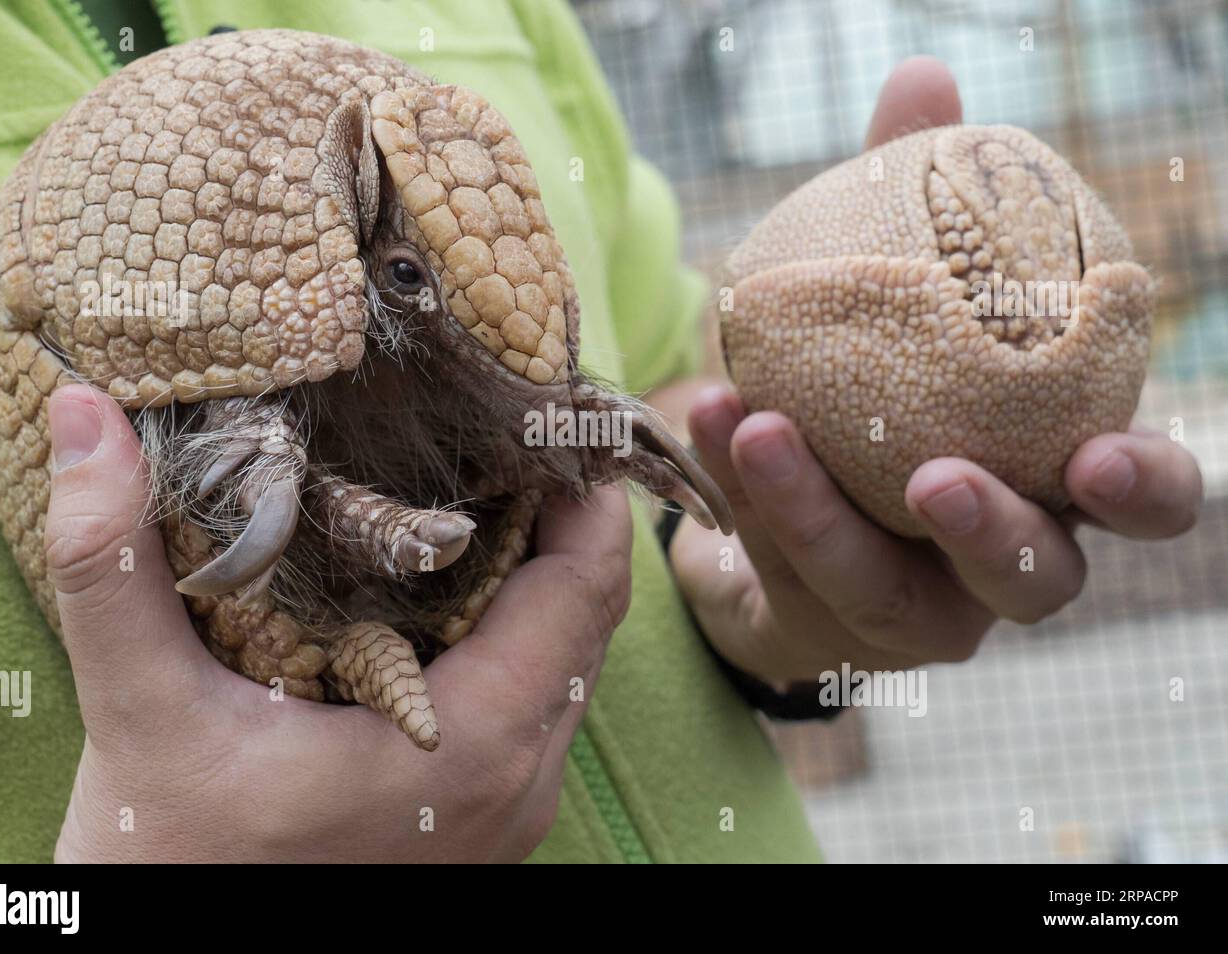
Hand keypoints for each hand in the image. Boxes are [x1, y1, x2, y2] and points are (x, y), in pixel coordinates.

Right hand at [45, 384, 629, 861]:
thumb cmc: (170, 872)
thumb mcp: (140, 713)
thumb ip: (116, 564)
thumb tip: (85, 417)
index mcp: (476, 743)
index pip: (586, 583)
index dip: (583, 485)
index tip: (545, 406)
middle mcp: (519, 780)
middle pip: (587, 614)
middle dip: (559, 513)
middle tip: (502, 425)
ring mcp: (510, 809)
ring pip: (567, 661)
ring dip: (539, 573)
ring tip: (478, 487)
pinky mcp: (484, 822)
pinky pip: (537, 704)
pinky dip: (517, 632)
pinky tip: (448, 590)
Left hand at [669, 57, 1202, 688]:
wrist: (785, 492)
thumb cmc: (877, 387)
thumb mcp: (902, 297)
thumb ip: (923, 206)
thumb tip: (924, 81)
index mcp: (1049, 476)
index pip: (1137, 499)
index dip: (1143, 488)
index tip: (1103, 454)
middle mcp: (999, 558)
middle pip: (1037, 578)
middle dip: (994, 534)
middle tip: (936, 478)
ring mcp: (916, 608)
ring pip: (887, 591)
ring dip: (819, 513)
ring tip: (761, 427)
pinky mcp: (830, 627)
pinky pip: (785, 568)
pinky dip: (742, 488)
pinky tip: (705, 410)